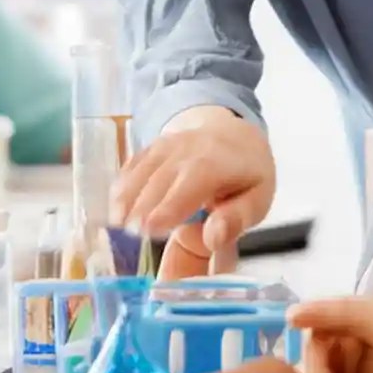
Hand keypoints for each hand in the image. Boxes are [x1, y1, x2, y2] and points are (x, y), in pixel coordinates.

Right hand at [110, 108, 274, 278]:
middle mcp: (190, 150)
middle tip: (128, 233)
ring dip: (127, 194)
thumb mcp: (258, 199)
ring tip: (116, 221)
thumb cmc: (246, 174)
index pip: (192, 182)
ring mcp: (169, 145)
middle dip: (143, 204)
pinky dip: (123, 180)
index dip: (170, 205)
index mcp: (218, 164)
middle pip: (161, 177)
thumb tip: (213, 237)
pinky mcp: (154, 147)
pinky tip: (114, 201)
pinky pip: (136, 161)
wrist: (234, 134)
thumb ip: (237, 219)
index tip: (151, 228)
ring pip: (143, 168)